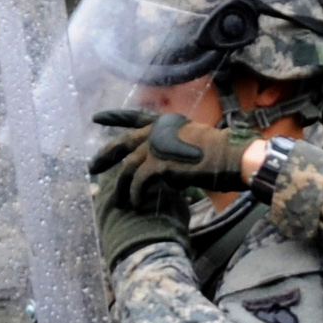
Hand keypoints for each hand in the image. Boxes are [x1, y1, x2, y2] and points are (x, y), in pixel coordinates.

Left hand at [88, 108, 248, 213]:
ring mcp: (157, 145)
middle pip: (123, 143)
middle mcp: (158, 130)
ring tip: (118, 203)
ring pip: (128, 168)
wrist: (230, 156)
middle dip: (105, 157)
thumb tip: (163, 170)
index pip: (135, 117)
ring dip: (122, 188)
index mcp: (166, 122)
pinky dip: (137, 196)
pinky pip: (139, 183)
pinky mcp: (159, 163)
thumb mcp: (193, 144)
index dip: (115, 117)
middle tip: (91, 168)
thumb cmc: (220, 153)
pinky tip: (137, 205)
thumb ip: (173, 151)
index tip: (96, 118)